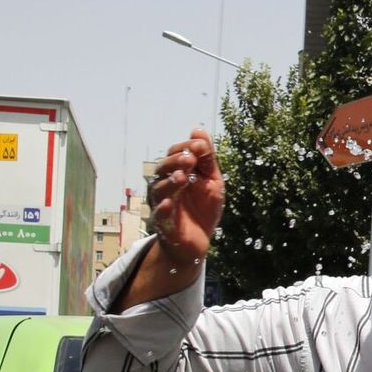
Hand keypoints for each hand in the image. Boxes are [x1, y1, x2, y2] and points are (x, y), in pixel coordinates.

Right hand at [147, 128, 223, 265]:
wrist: (199, 241)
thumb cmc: (202, 209)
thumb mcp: (212, 181)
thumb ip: (207, 159)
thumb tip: (198, 130)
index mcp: (175, 172)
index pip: (175, 153)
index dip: (186, 148)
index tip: (201, 145)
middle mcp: (163, 185)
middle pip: (163, 168)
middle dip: (175, 162)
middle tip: (189, 159)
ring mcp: (161, 204)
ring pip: (159, 190)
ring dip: (170, 182)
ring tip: (182, 177)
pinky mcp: (163, 224)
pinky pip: (159, 215)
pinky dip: (163, 208)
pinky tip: (170, 203)